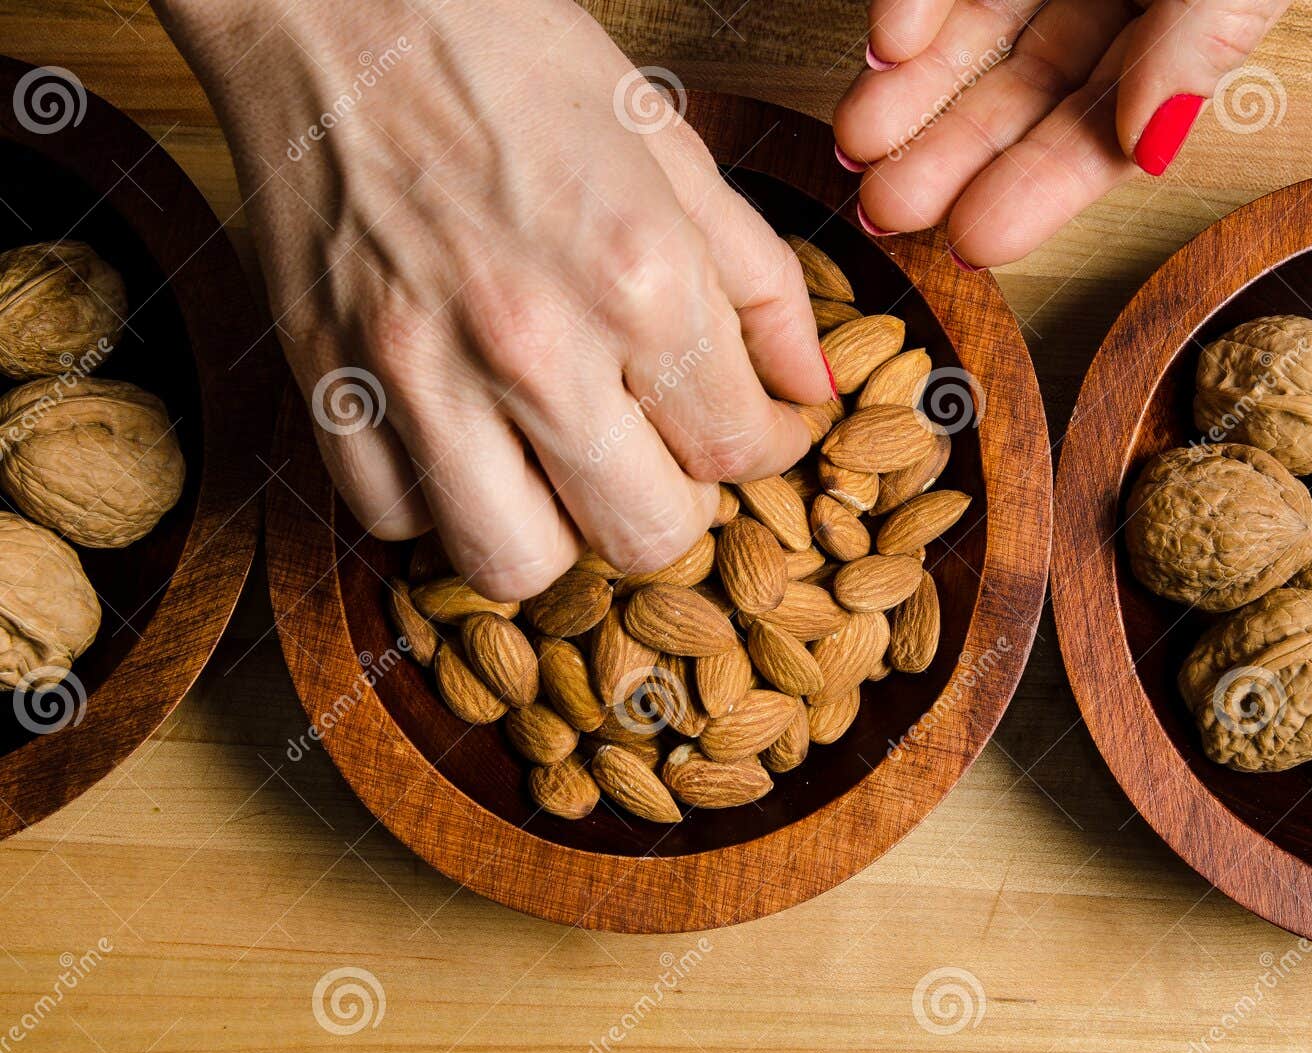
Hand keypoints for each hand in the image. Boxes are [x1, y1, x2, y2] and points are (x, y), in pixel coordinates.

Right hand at [155, 0, 830, 598]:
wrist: (332, 0)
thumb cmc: (508, 55)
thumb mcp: (670, 145)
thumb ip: (761, 281)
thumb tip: (814, 385)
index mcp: (639, 275)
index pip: (740, 449)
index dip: (770, 449)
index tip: (757, 431)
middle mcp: (533, 345)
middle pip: (645, 537)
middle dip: (677, 508)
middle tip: (666, 456)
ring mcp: (418, 377)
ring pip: (516, 566)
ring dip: (558, 535)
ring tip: (563, 470)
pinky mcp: (326, 388)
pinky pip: (396, 523)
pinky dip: (441, 505)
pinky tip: (467, 442)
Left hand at [833, 0, 1289, 267]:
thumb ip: (1204, 36)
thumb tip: (1149, 148)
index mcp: (1183, 17)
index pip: (1106, 123)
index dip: (1038, 186)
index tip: (974, 239)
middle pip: (1025, 88)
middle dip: (952, 152)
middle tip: (889, 211)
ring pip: (978, 27)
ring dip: (914, 90)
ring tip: (858, 144)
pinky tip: (887, 44)